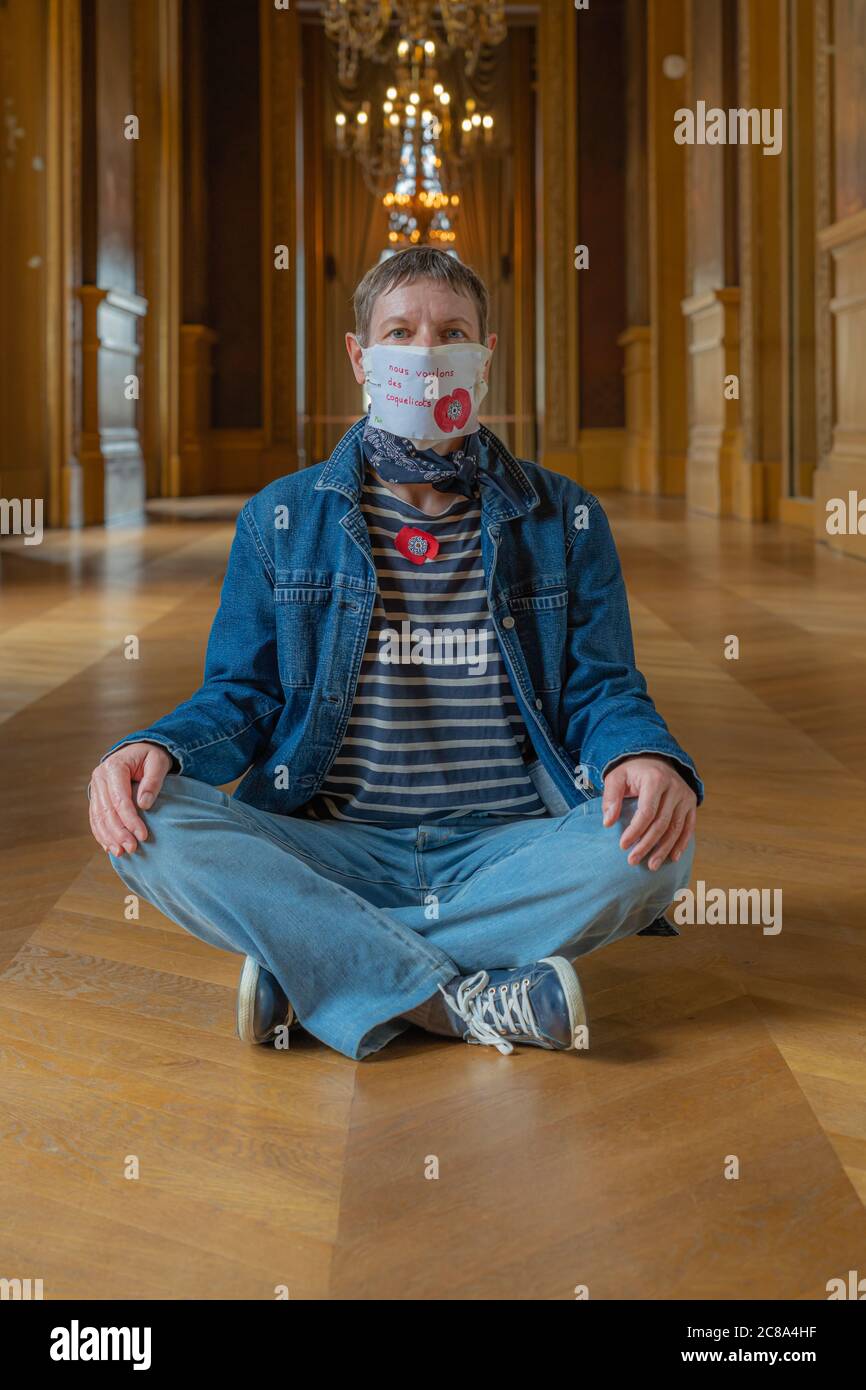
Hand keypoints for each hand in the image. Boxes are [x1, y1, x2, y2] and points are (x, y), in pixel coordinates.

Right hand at [88, 742, 172, 856]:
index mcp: (114, 767)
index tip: (143, 835)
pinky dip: (101, 834)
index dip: (130, 820)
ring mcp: (95, 788)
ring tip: (121, 852)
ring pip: (98, 817)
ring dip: (109, 837)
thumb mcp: (158, 762)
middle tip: (132, 848)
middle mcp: (99, 777)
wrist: (138, 750)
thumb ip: (153, 782)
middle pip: (107, 811)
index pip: (120, 799)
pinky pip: (95, 818)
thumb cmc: (151, 756)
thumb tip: (144, 805)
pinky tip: (109, 847)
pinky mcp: (96, 796)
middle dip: (119, 832)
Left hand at [602, 755, 695, 870]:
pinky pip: (688, 827)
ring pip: (676, 828)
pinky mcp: (692, 803)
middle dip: (647, 845)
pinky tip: (672, 857)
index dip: (635, 831)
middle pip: (662, 823)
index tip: (623, 846)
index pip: (646, 812)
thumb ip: (610, 798)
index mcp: (655, 780)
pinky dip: (681, 843)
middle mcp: (674, 788)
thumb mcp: (616, 778)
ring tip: (651, 865)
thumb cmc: (632, 772)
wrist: (654, 759)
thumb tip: (608, 823)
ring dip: (664, 849)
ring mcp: (685, 796)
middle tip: (633, 860)